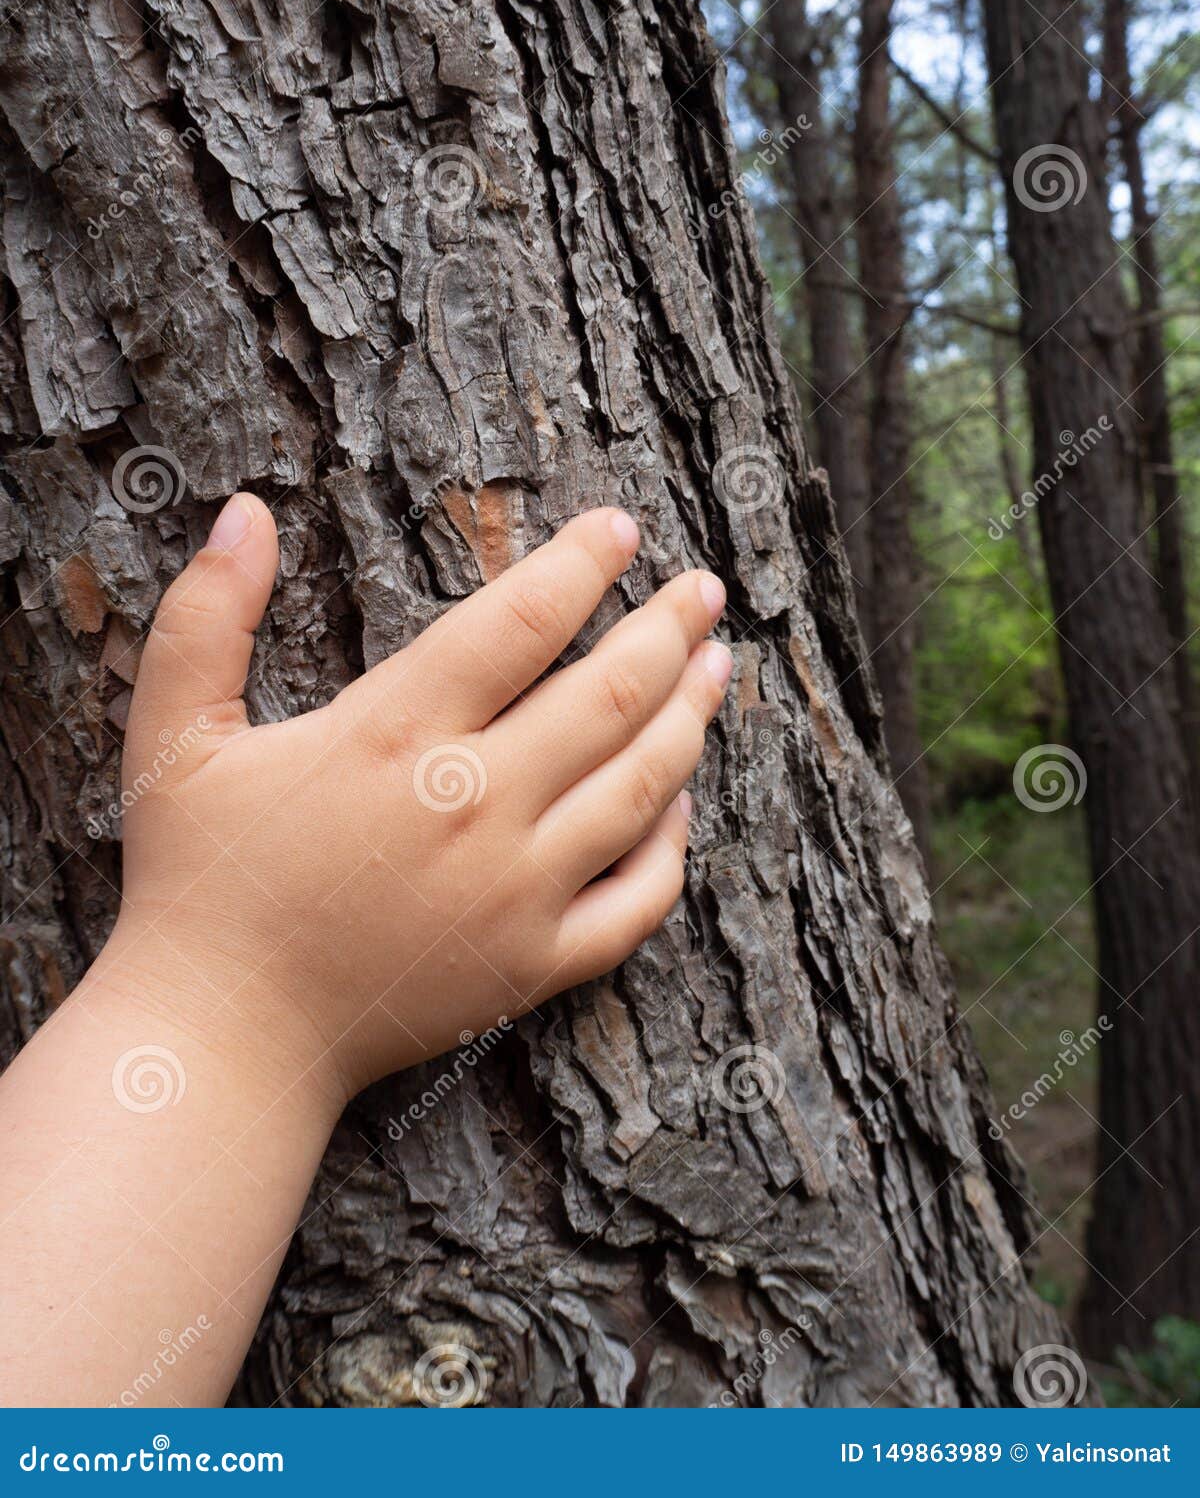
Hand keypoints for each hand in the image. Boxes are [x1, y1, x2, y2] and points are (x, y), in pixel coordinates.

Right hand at [104, 496, 730, 1102]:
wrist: (224, 1035)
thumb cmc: (198, 881)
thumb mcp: (174, 735)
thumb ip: (207, 617)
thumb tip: (242, 510)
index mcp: (394, 735)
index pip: (521, 621)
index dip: (583, 563)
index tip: (622, 528)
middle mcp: (473, 804)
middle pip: (610, 694)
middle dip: (670, 628)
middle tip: (705, 588)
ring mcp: (517, 891)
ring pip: (643, 786)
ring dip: (693, 717)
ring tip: (718, 666)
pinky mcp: (534, 964)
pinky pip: (638, 900)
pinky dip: (674, 846)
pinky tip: (682, 802)